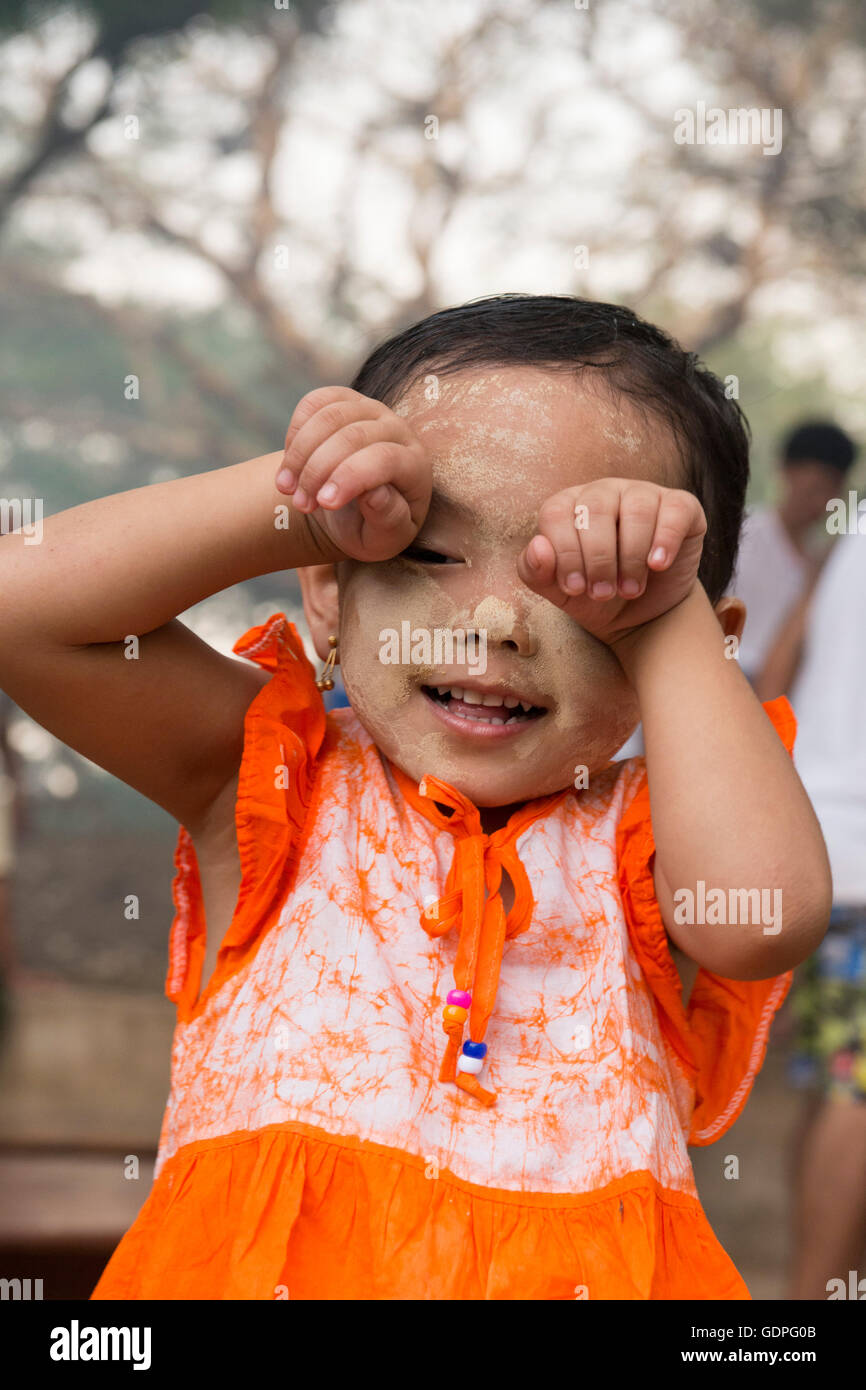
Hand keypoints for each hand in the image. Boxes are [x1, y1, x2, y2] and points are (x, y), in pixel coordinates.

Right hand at [276, 386, 430, 562]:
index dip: (350, 478)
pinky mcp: (344, 400)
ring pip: (329, 416)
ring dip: (299, 454)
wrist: (353, 511)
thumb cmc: (372, 528)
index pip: (384, 459)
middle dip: (318, 471)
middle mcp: (397, 429)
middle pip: (352, 436)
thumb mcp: (384, 539)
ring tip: (286, 489)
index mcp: (415, 465)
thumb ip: (388, 520)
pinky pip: (314, 402)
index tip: (323, 504)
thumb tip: (375, 493)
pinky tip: (291, 464)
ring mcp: (370, 409)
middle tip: (300, 506)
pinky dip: (295, 433)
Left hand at [516, 478, 706, 650]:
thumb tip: (537, 546)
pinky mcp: (681, 507)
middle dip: (598, 559)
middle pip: (595, 509)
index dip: (564, 553)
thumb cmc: (595, 595)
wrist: (642, 615)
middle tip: (603, 594)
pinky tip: (657, 565)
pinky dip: (665, 540)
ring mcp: (644, 494)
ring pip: (636, 510)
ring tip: (629, 589)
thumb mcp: (559, 591)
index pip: (556, 513)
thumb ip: (535, 571)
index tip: (575, 588)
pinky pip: (674, 511)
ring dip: (631, 557)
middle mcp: (605, 491)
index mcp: (569, 505)